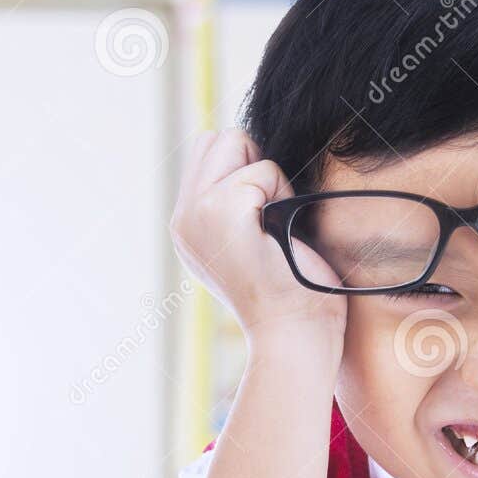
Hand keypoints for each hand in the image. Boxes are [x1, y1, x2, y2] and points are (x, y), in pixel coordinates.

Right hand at [170, 128, 346, 358]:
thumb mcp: (254, 247)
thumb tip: (254, 158)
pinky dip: (282, 195)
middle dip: (254, 165)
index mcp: (188, 229)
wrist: (294, 338)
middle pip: (219, 139)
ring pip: (237, 143)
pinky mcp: (220, 210)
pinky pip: (263, 168)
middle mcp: (183, 220)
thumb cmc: (294, 297)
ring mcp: (196, 213)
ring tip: (275, 231)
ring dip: (268, 180)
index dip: (247, 170)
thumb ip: (240, 206)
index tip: (264, 220)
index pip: (208, 152)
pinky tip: (280, 237)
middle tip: (271, 222)